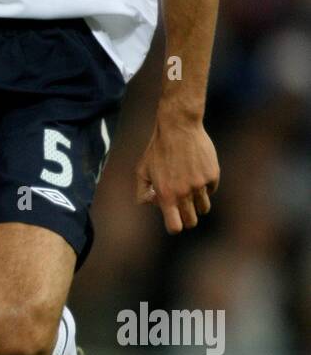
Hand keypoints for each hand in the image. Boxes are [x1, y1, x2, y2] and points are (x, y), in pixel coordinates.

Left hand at [135, 115, 219, 233]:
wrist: (178, 127)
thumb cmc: (158, 149)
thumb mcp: (142, 170)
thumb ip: (143, 192)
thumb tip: (153, 204)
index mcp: (166, 195)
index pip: (175, 226)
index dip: (174, 226)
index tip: (173, 219)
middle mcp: (185, 193)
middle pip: (192, 221)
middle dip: (186, 217)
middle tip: (182, 206)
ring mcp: (200, 184)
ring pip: (204, 208)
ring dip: (197, 204)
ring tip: (189, 189)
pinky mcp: (212, 174)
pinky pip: (211, 190)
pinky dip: (205, 187)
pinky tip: (196, 173)